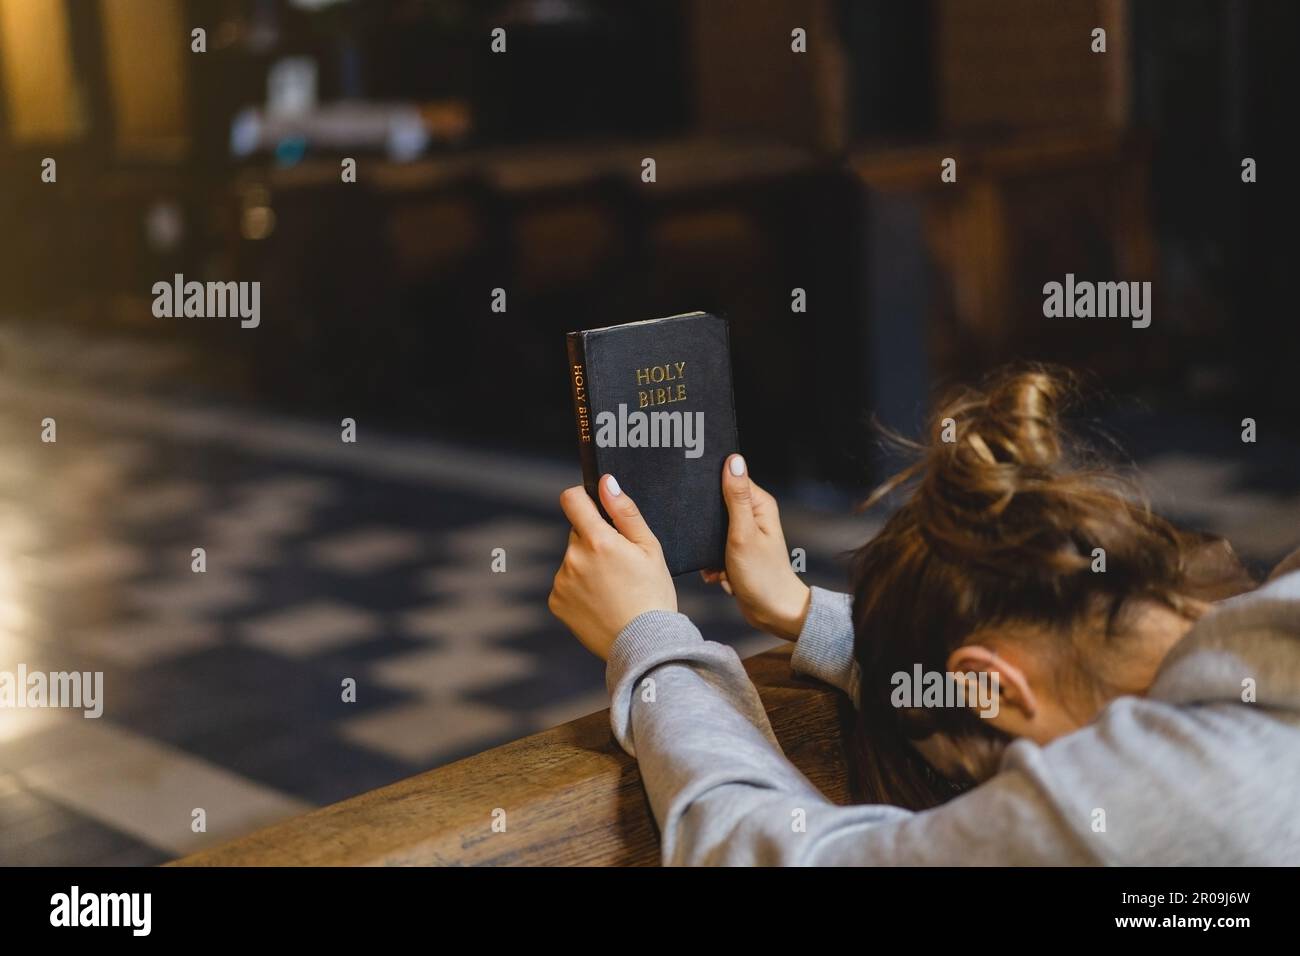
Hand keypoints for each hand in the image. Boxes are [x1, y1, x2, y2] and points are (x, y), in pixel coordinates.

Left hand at [549, 475, 676, 659]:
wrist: (644, 644)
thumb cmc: (653, 594)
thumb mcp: (650, 548)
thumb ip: (625, 511)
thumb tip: (606, 482)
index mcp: (597, 540)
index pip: (572, 499)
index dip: (583, 497)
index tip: (594, 506)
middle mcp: (573, 558)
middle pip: (578, 533)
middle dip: (594, 540)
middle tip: (620, 563)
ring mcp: (562, 581)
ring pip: (573, 559)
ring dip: (587, 565)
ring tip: (613, 587)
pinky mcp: (556, 601)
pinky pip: (566, 583)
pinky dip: (580, 588)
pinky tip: (601, 601)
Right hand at [702, 454, 810, 640]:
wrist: (772, 612)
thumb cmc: (762, 575)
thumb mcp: (743, 533)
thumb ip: (735, 497)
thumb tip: (733, 460)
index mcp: (759, 504)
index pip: (730, 479)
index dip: (712, 486)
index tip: (699, 499)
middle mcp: (753, 516)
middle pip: (718, 505)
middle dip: (706, 525)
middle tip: (709, 540)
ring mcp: (744, 535)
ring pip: (711, 530)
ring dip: (709, 549)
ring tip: (718, 564)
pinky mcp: (736, 552)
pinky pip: (713, 550)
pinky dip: (713, 563)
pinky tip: (719, 575)